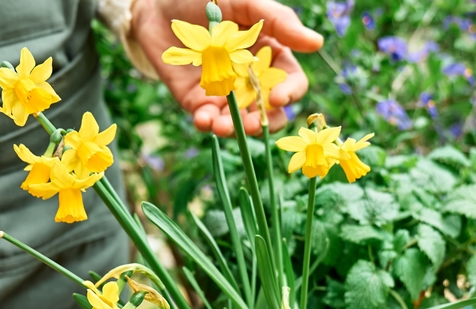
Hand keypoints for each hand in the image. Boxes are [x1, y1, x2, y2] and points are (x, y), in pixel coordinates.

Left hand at [131, 0, 322, 136]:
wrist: (159, 5)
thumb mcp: (246, 3)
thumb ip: (278, 21)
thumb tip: (316, 43)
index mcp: (270, 56)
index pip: (290, 82)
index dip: (289, 93)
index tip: (277, 97)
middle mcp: (250, 80)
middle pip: (267, 112)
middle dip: (262, 122)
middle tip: (252, 124)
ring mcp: (225, 94)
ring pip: (239, 122)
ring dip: (235, 129)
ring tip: (223, 126)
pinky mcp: (198, 101)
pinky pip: (207, 120)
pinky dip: (207, 124)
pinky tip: (204, 120)